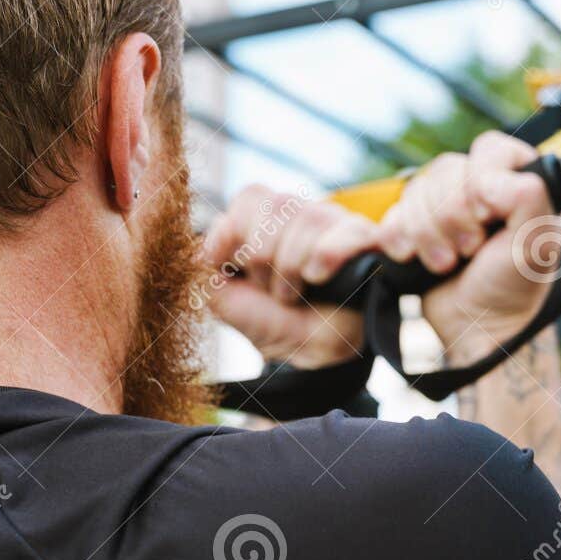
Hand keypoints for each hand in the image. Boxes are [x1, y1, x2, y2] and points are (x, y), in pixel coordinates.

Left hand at [201, 187, 380, 368]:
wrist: (319, 360)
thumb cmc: (277, 325)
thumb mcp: (228, 302)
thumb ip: (205, 271)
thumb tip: (194, 247)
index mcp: (268, 220)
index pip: (249, 199)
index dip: (235, 235)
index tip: (234, 269)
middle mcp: (303, 213)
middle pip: (275, 205)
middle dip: (264, 259)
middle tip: (273, 290)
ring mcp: (337, 223)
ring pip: (306, 219)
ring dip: (292, 270)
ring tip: (298, 294)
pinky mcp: (367, 240)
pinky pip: (344, 232)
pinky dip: (325, 257)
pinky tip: (320, 278)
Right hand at [381, 131, 560, 362]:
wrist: (473, 330)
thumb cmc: (512, 290)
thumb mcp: (536, 246)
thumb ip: (529, 198)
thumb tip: (489, 179)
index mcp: (519, 181)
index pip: (489, 149)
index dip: (479, 180)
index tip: (484, 218)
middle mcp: (482, 187)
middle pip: (446, 168)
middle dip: (451, 217)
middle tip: (468, 252)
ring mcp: (445, 205)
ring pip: (417, 189)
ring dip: (426, 234)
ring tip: (445, 265)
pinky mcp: (415, 225)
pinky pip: (392, 212)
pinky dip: (398, 238)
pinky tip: (412, 259)